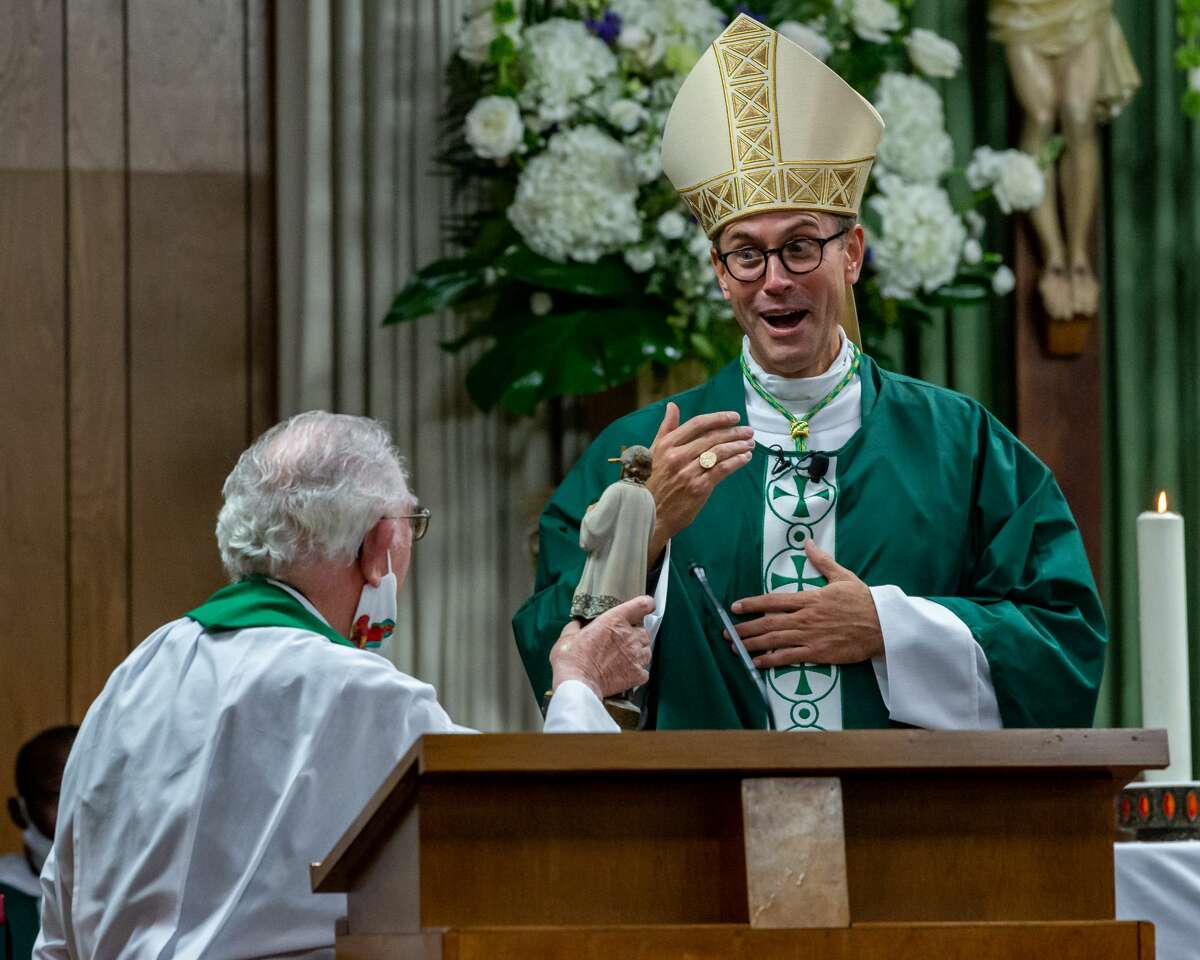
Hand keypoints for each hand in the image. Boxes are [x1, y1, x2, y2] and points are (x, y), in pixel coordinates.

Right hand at [550, 595, 654, 697]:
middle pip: (644, 632)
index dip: (646, 605)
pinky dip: (638, 672)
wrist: (577, 683)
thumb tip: (578, 624)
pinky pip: (645, 671)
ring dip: (639, 653)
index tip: (645, 607)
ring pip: (647, 651)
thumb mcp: (568, 635)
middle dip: (636, 636)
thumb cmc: (571, 659)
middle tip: (622, 642)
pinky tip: (626, 673)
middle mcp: (629, 636)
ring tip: (624, 659)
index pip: (642, 605)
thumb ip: (577, 626)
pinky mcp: (637, 674)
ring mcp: (635, 656)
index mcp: (614, 620)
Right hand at [644, 402, 754, 562]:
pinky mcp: (698, 488)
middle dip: (734, 432)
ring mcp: (688, 472)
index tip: (734, 416)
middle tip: (748, 431)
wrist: (647, 513)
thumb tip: (672, 406)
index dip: (718, 418)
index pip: (697, 425)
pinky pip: (721, 470)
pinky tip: (744, 458)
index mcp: (667, 445)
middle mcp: (677, 456)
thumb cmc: (650, 482)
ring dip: (738, 446)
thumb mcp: (653, 452)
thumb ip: (666, 429)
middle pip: (712, 438)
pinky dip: (736, 462)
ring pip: (719, 453)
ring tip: (749, 444)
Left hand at [730, 541, 882, 668]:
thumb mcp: (843, 576)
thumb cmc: (863, 601)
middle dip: (745, 627)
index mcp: (809, 598)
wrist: (883, 625)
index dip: (752, 604)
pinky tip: (756, 663)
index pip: (773, 600)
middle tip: (727, 632)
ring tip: (735, 647)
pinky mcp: (817, 653)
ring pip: (774, 641)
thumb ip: (822, 561)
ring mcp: (810, 636)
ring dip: (751, 645)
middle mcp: (805, 617)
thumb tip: (808, 542)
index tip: (735, 607)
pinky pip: (788, 658)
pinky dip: (770, 661)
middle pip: (768, 622)